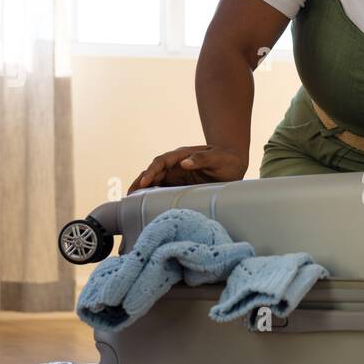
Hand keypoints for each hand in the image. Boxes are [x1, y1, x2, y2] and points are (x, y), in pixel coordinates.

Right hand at [127, 145, 247, 194]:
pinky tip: (147, 207)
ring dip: (143, 191)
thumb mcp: (217, 158)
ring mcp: (176, 175)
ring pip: (155, 182)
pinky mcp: (179, 185)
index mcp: (181, 156)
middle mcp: (175, 165)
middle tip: (129, 196)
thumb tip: (184, 162)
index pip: (161, 162)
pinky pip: (163, 191)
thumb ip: (202, 158)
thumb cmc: (226, 159)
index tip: (145, 181)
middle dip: (140, 183)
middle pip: (153, 172)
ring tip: (131, 203)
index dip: (151, 171)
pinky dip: (154, 197)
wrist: (234, 164)